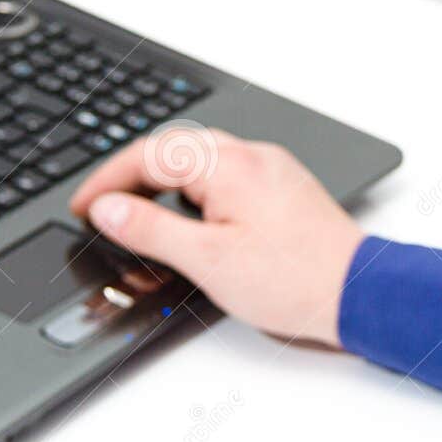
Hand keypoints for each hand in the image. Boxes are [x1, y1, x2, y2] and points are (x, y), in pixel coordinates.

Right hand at [68, 128, 363, 346]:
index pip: (149, 154)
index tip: (83, 206)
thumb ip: (150, 231)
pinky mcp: (281, 188)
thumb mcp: (207, 260)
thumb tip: (106, 209)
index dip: (107, 180)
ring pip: (199, 161)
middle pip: (173, 150)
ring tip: (137, 216)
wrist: (358, 292)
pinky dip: (194, 192)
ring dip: (162, 182)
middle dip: (131, 177)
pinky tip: (189, 220)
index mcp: (228, 164)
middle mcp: (250, 156)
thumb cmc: (295, 280)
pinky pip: (224, 175)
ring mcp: (269, 169)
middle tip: (102, 210)